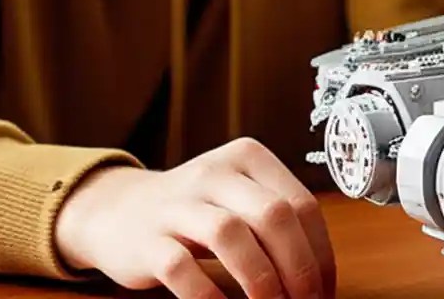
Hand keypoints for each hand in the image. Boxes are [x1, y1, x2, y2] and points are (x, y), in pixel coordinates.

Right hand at [55, 138, 334, 298]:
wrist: (119, 211)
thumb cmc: (196, 210)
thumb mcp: (241, 197)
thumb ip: (279, 222)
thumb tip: (321, 277)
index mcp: (248, 157)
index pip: (302, 204)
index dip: (321, 253)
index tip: (324, 290)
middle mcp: (214, 172)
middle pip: (273, 217)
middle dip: (299, 268)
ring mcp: (177, 204)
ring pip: (231, 236)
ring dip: (261, 280)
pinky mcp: (147, 239)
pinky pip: (183, 269)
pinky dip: (210, 296)